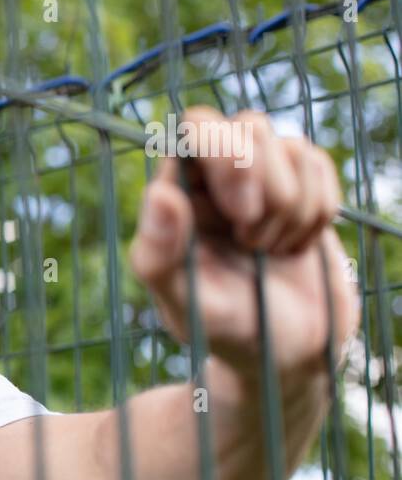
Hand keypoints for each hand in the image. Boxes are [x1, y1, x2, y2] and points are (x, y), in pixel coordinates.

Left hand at [129, 105, 359, 380]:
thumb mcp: (184, 304)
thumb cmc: (223, 329)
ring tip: (269, 250)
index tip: (240, 214)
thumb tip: (160, 194)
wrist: (285, 354)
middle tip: (254, 239)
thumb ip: (161, 256)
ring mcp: (261, 179)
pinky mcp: (302, 189)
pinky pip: (319, 164)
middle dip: (263, 179)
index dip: (224, 154)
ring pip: (288, 144)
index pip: (194, 127)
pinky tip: (297, 245)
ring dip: (290, 204)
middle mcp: (214, 177)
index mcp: (177, 193)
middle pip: (247, 125)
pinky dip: (318, 208)